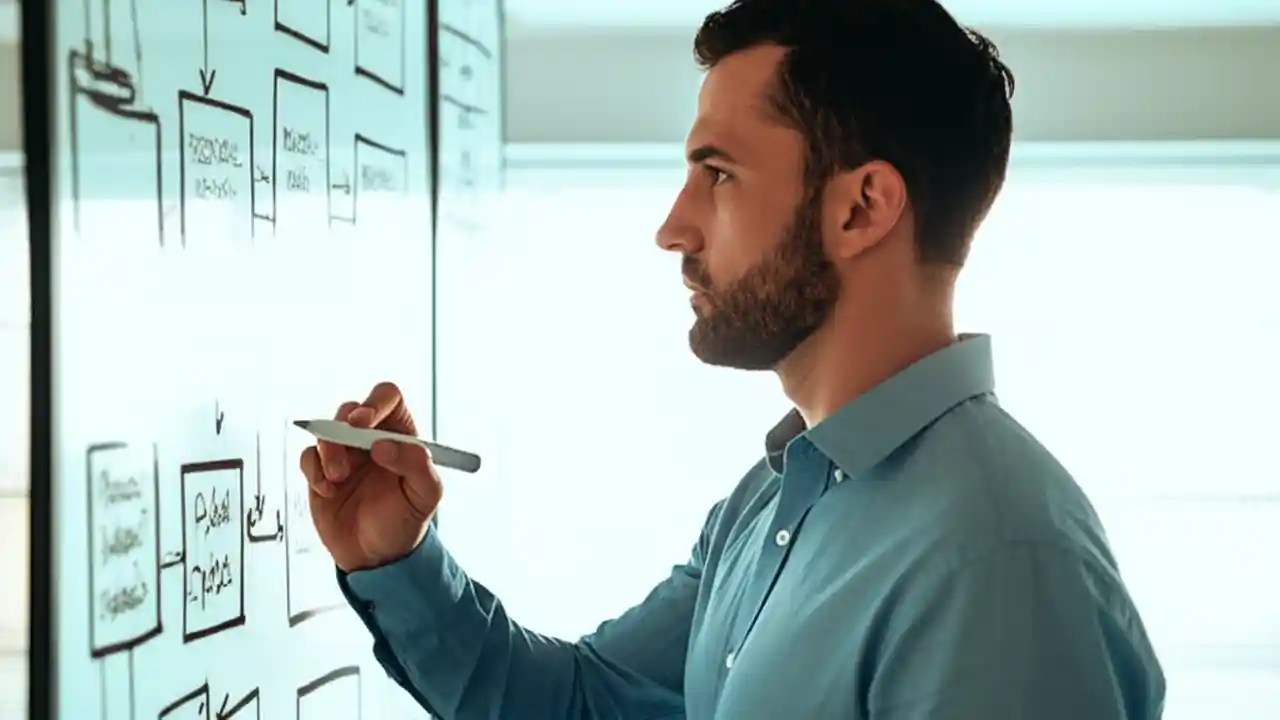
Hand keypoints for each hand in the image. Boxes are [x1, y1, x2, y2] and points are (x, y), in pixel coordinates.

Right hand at [299, 381, 442, 572]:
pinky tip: (328, 491)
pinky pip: (308, 456)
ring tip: (338, 479)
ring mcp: (344, 454)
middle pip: (351, 409)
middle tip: (346, 452)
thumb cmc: (406, 522)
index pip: (389, 398)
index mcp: (401, 435)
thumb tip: (385, 445)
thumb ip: (417, 465)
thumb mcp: (425, 496)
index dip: (375, 402)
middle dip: (344, 427)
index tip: (364, 423)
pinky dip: (313, 470)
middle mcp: (371, 439)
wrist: (377, 557)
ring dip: (329, 450)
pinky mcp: (321, 472)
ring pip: (326, 430)